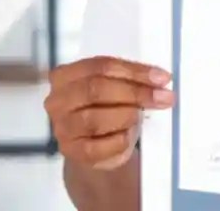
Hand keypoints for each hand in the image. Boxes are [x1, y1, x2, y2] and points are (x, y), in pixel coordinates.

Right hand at [44, 55, 174, 170]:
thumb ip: (129, 79)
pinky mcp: (72, 152)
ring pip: (96, 118)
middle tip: (163, 98)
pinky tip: (130, 136)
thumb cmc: (104, 107)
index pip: (100, 66)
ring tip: (140, 116)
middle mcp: (57, 100)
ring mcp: (62, 127)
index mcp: (64, 75)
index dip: (133, 71)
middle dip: (134, 93)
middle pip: (96, 89)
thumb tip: (160, 80)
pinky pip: (100, 146)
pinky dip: (121, 140)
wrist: (93, 145)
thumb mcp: (113, 87)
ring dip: (126, 116)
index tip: (162, 78)